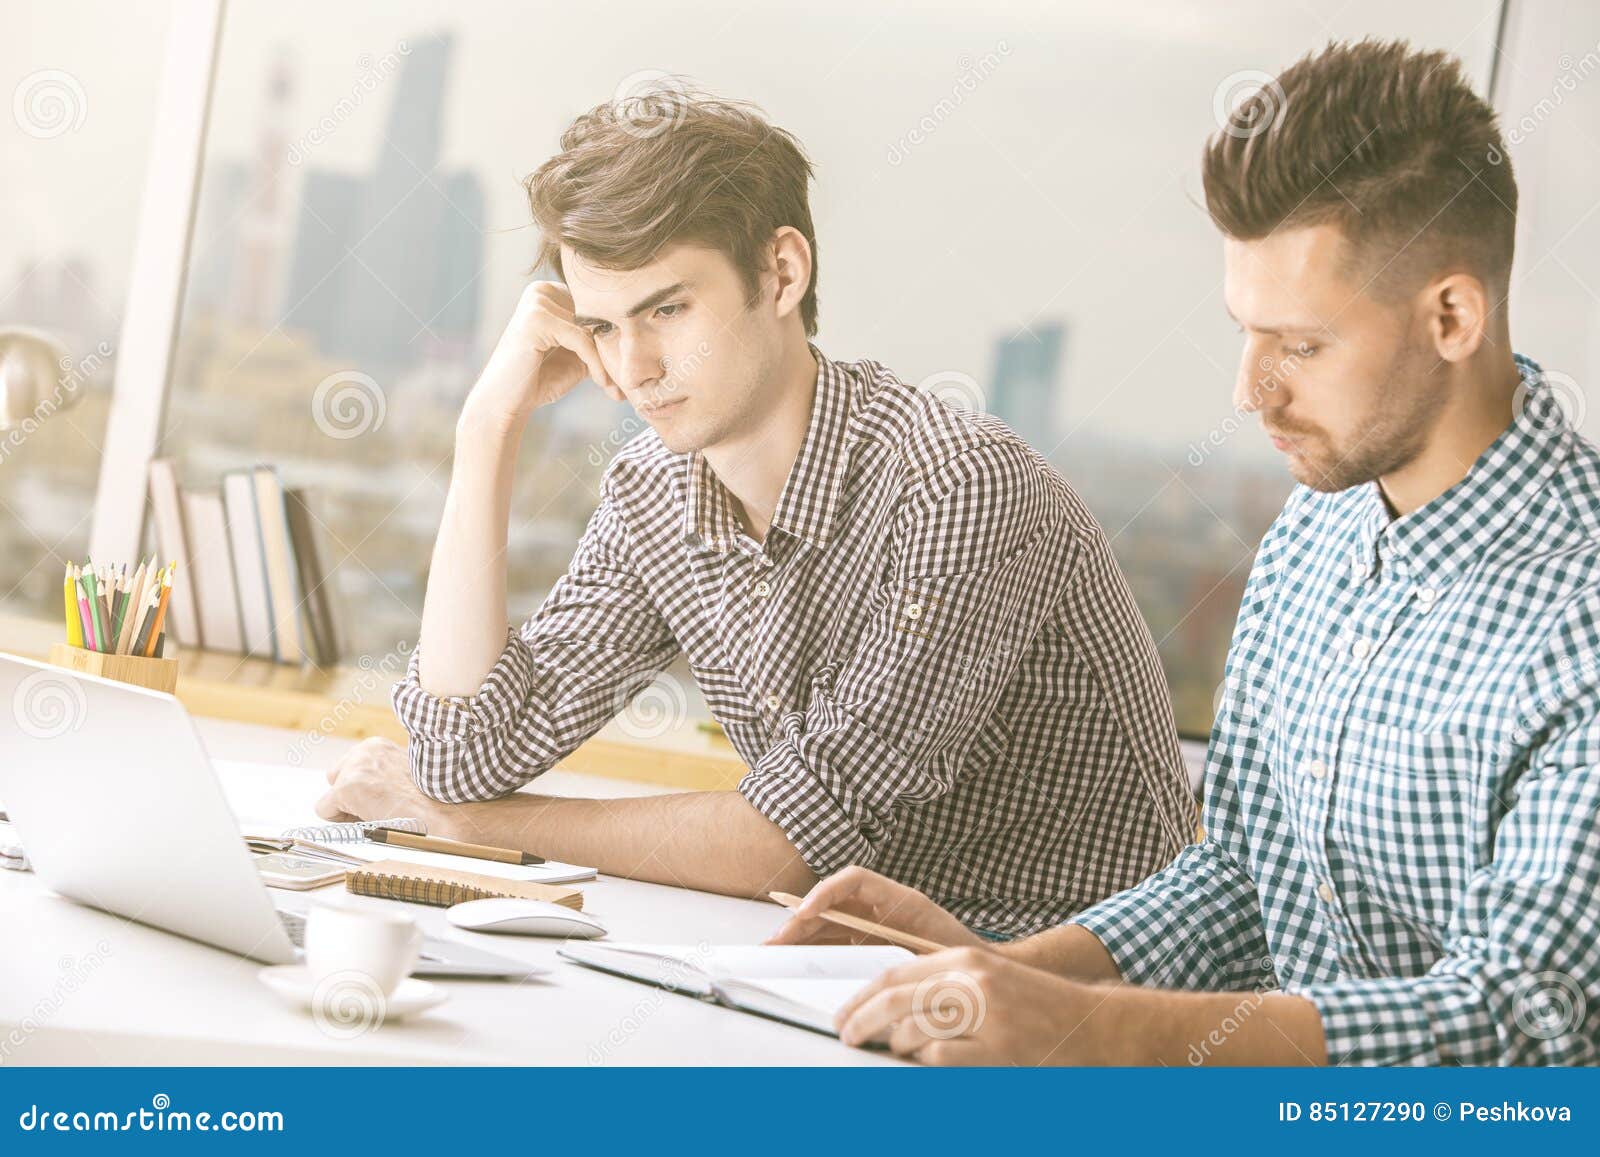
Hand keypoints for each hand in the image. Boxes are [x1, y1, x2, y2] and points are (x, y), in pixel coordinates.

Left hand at [315, 737, 441, 825]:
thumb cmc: (430, 801)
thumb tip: (365, 794)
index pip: (350, 769)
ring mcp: (354, 767)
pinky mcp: (347, 787)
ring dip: (348, 811)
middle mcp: (363, 750)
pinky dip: (343, 822)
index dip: (363, 792)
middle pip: (335, 778)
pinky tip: (372, 819)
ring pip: (330, 798)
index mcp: (377, 746)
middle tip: (379, 809)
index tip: (384, 799)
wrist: (445, 811)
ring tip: (379, 814)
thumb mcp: (403, 777)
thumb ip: (380, 777)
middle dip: (350, 798)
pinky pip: (326, 812)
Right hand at [463, 281, 617, 431]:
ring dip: (608, 360)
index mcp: (551, 292)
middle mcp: (541, 290)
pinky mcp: (536, 319)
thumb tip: (639, 331)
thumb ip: (598, 339)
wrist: (506, 404)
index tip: (631, 365)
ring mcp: (536, 302)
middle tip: (629, 379)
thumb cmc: (541, 379)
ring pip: (591, 330)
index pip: (596, 308)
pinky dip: (596, 364)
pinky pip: (582, 340)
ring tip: (617, 386)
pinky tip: (602, 384)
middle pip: (595, 317)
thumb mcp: (578, 354)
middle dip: (613, 348)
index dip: (614, 336)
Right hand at [766, 865, 983, 949]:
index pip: (855, 879)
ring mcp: (873, 924)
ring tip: (775, 951)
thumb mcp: (935, 952)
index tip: (807, 911)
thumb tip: (874, 969)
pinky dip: (814, 948)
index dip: (827, 891)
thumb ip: (904, 954)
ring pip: (828, 923)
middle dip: (801, 920)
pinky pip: (835, 941)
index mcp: (900, 898)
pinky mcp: (868, 943)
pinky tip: (796, 960)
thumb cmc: (959, 956)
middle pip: (832, 904)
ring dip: (801, 935)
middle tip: (776, 942)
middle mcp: (881, 906)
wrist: (977, 973)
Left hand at [835, 945, 1118, 1064]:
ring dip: (897, 1047)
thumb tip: (887, 1004)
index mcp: (965, 960)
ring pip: (913, 1032)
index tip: (845, 1014)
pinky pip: (938, 1059)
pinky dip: (925, 1063)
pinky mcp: (995, 1051)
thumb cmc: (1036, 1004)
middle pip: (894, 1001)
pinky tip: (928, 1063)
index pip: (895, 974)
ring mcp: (985, 1017)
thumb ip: (942, 984)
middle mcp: (972, 982)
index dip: (862, 996)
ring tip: (899, 1052)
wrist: (1091, 1024)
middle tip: (848, 1037)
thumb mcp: (986, 978)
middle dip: (862, 1021)